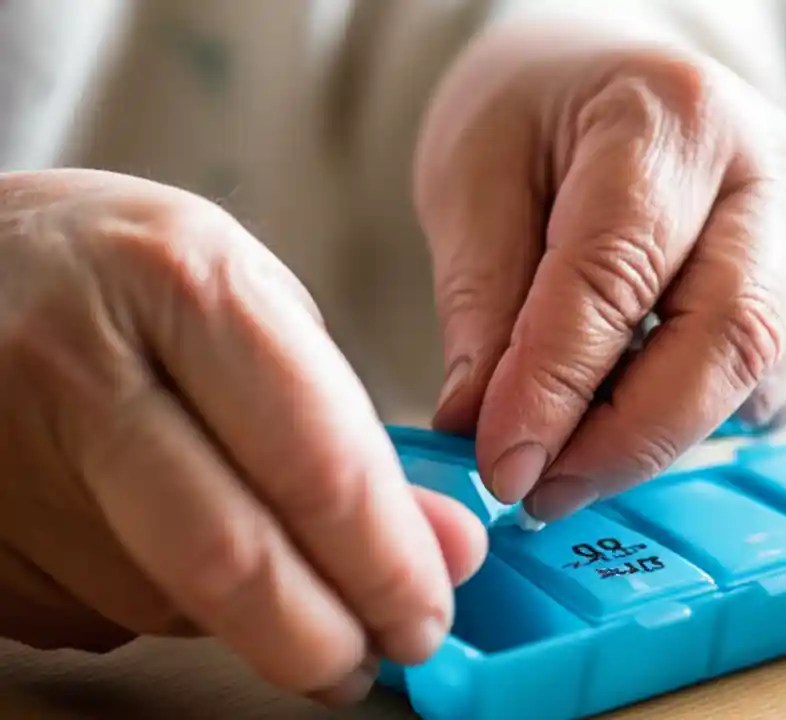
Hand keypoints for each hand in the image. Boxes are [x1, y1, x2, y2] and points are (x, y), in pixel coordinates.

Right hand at [0, 170, 485, 704]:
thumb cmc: (125, 272)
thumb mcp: (250, 303)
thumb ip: (346, 429)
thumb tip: (441, 550)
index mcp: (181, 286)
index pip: (315, 466)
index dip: (390, 564)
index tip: (431, 610)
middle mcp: (80, 370)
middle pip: (230, 561)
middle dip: (325, 637)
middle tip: (376, 654)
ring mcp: (6, 458)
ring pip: (166, 602)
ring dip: (247, 621)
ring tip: (265, 569)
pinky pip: (98, 609)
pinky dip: (163, 602)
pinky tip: (162, 545)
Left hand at [419, 20, 785, 520]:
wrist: (618, 86)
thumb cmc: (542, 117)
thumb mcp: (477, 175)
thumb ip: (483, 298)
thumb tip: (479, 427)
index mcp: (673, 116)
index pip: (619, 268)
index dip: (557, 383)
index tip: (501, 463)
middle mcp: (767, 175)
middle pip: (729, 332)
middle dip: (630, 437)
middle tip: (541, 493)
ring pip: (756, 375)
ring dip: (657, 440)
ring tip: (566, 462)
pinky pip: (765, 393)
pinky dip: (688, 427)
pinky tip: (622, 423)